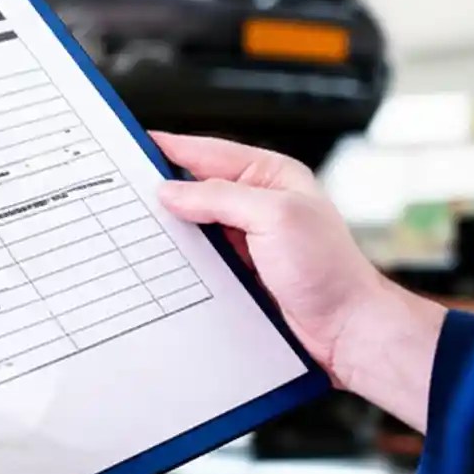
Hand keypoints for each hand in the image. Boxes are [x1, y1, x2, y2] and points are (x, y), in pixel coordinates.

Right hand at [152, 132, 445, 430]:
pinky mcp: (243, 271)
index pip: (212, 154)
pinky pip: (203, 256)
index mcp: (273, 177)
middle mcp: (260, 204)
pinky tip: (164, 259)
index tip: (139, 144)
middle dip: (166, 188)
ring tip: (138, 224)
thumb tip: (173, 191)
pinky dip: (183, 256)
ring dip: (173, 226)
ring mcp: (251, 239)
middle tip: (127, 188)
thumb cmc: (328, 271)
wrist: (346, 329)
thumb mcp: (275, 217)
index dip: (174, 148)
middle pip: (200, 188)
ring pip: (198, 224)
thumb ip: (221, 198)